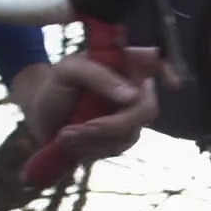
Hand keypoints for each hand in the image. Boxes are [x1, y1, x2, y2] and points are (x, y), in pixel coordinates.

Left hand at [12, 46, 170, 159]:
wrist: (37, 113)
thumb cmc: (54, 84)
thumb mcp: (69, 71)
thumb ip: (98, 76)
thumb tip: (132, 96)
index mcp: (124, 64)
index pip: (155, 62)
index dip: (167, 71)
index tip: (172, 84)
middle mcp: (131, 89)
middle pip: (146, 109)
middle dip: (113, 124)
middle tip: (81, 128)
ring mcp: (127, 116)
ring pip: (129, 134)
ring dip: (94, 138)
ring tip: (65, 135)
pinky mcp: (118, 139)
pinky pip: (116, 148)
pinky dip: (92, 148)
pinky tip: (71, 142)